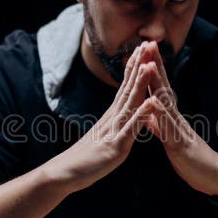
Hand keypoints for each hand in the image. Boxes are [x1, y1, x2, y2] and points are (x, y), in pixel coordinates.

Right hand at [48, 43, 160, 192]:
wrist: (65, 173)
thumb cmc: (85, 158)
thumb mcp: (103, 137)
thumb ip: (113, 125)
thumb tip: (120, 115)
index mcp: (112, 117)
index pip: (124, 87)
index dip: (133, 68)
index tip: (141, 49)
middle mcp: (113, 119)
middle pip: (128, 88)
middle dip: (138, 66)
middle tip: (146, 44)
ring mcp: (114, 131)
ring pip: (130, 103)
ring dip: (141, 83)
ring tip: (150, 65)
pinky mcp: (116, 145)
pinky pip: (131, 127)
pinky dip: (142, 114)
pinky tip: (152, 102)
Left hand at [139, 42, 217, 194]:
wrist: (212, 176)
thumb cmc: (190, 157)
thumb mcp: (169, 138)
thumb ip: (159, 124)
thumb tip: (147, 113)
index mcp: (170, 116)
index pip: (158, 87)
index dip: (149, 68)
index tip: (141, 49)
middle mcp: (176, 117)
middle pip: (163, 86)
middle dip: (154, 65)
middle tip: (147, 43)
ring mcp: (179, 128)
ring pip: (166, 102)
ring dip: (157, 83)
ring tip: (148, 64)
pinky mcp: (180, 144)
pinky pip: (169, 128)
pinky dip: (161, 115)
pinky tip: (154, 102)